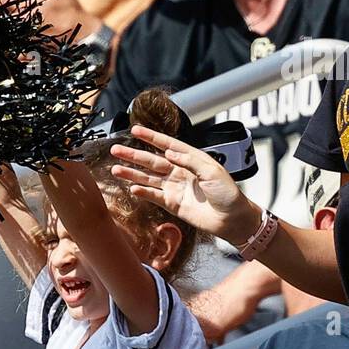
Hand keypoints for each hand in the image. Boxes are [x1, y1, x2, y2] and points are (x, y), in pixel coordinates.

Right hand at [111, 125, 258, 243]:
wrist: (233, 219)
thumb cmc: (228, 193)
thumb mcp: (212, 171)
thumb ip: (190, 160)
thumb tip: (169, 152)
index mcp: (191, 160)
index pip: (168, 145)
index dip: (151, 137)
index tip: (135, 130)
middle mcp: (180, 172)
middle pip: (153, 161)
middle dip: (134, 155)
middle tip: (116, 149)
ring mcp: (175, 188)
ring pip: (149, 178)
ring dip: (132, 174)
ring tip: (116, 169)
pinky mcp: (173, 204)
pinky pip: (154, 196)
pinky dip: (143, 192)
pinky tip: (131, 188)